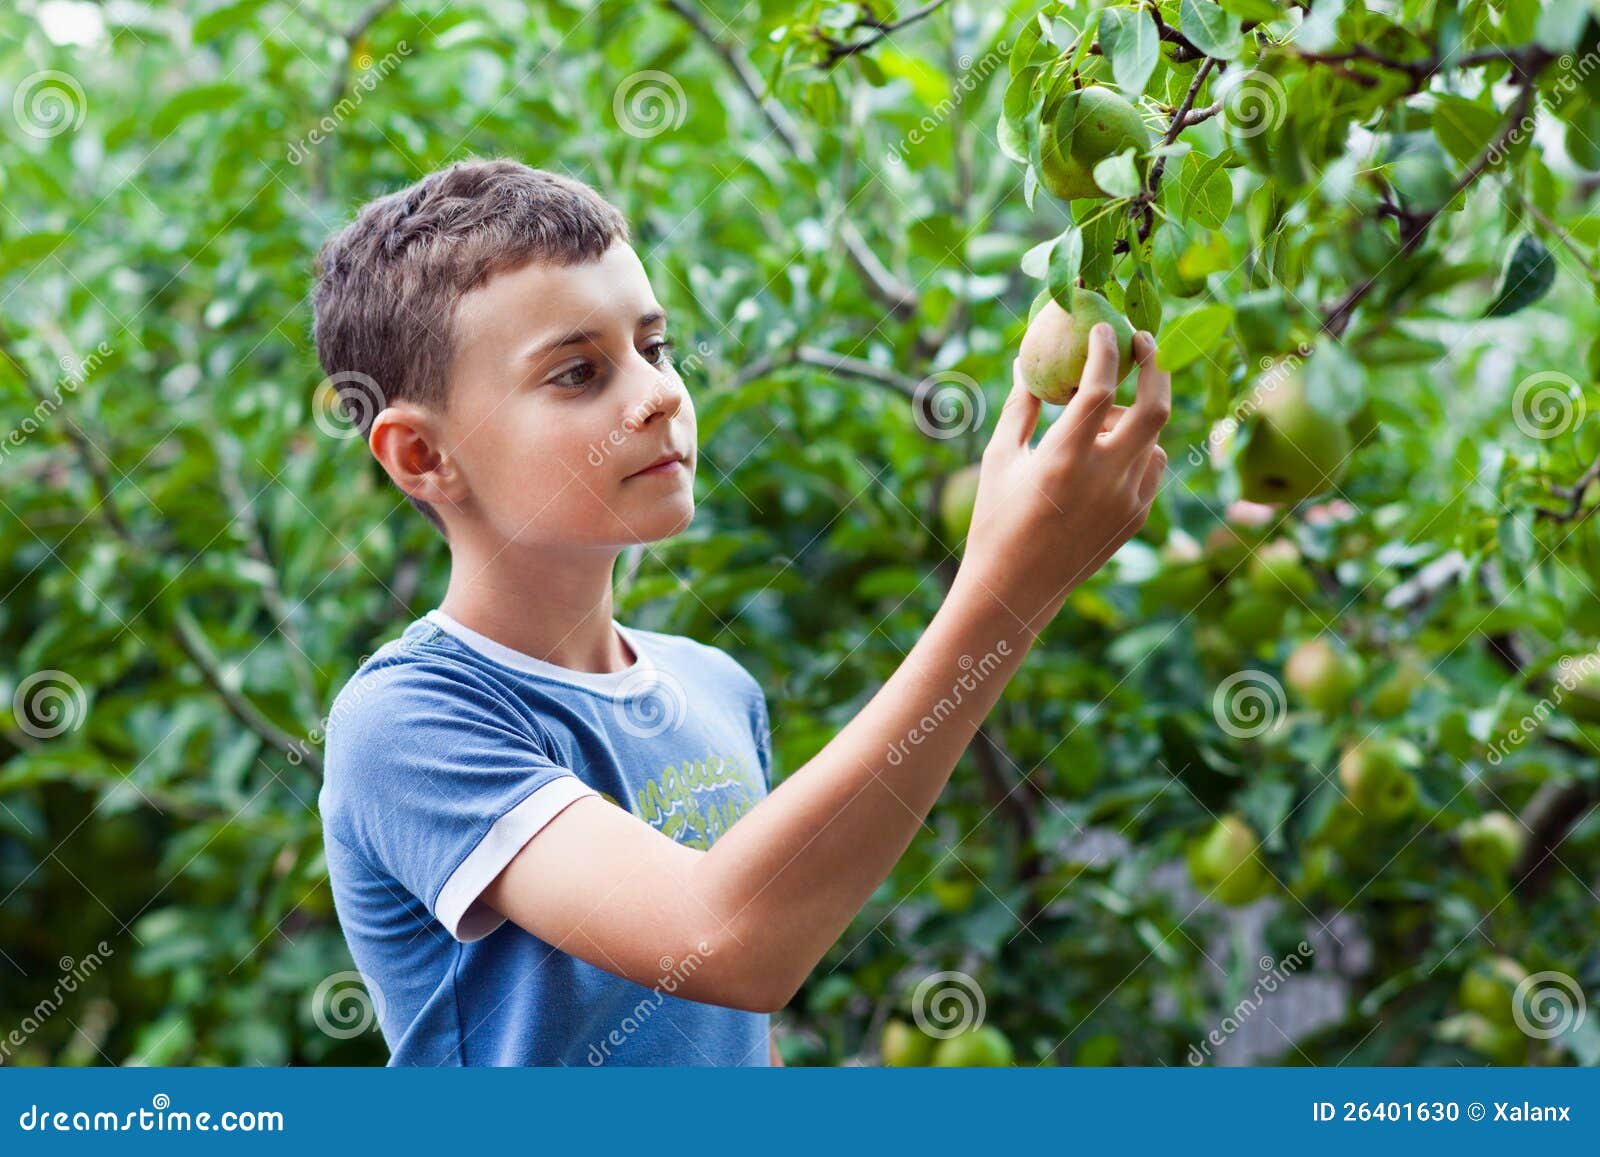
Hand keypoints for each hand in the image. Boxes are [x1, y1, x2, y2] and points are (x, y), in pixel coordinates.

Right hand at [952, 324, 1169, 631]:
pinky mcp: (1136, 518)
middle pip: (1155, 408)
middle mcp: (1105, 477)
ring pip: (1154, 439)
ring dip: (1134, 418)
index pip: (1100, 389)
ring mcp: (1128, 500)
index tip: (1103, 328)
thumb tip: (1025, 363)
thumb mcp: (999, 460)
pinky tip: (1107, 455)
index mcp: (1065, 458)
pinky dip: (1137, 450)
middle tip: (1143, 342)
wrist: (1016, 591)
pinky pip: (1151, 468)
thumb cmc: (996, 521)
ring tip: (1101, 420)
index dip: (1106, 351)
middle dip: (1155, 366)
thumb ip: (1020, 409)